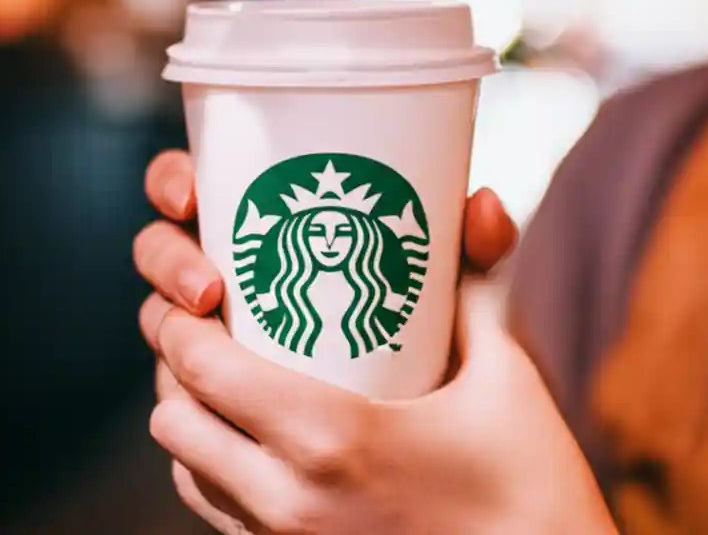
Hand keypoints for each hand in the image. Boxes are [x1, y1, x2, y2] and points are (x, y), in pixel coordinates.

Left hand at [134, 150, 614, 533]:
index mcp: (328, 439)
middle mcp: (287, 502)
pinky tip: (252, 441)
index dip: (180, 322)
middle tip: (208, 327)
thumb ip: (475, 286)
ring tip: (224, 380)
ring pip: (185, 471)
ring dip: (190, 420)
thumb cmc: (534, 486)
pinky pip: (216, 514)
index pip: (202, 368)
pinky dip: (214, 470)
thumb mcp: (504, 377)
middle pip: (173, 419)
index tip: (198, 292)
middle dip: (177, 367)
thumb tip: (476, 203)